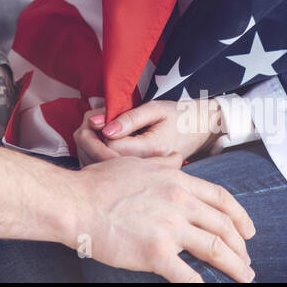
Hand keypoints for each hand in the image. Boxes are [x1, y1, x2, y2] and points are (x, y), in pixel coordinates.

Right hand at [70, 156, 254, 281]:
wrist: (73, 202)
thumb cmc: (98, 184)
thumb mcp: (135, 164)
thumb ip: (161, 162)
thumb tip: (177, 158)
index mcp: (176, 180)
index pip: (221, 198)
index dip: (241, 217)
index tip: (249, 231)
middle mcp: (178, 202)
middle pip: (224, 226)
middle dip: (241, 247)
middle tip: (246, 261)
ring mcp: (168, 228)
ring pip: (216, 250)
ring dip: (235, 267)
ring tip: (243, 276)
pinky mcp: (155, 253)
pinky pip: (188, 276)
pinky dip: (203, 286)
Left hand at [75, 99, 219, 166]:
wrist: (198, 130)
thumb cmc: (178, 116)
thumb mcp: (156, 109)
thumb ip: (129, 118)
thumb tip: (104, 129)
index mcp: (152, 149)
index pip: (110, 150)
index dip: (95, 134)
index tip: (95, 118)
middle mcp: (147, 169)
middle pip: (101, 162)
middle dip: (87, 140)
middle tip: (90, 121)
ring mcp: (142, 177)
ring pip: (101, 169)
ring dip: (90, 147)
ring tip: (97, 128)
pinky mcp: (138, 178)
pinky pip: (109, 171)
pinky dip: (97, 155)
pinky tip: (102, 141)